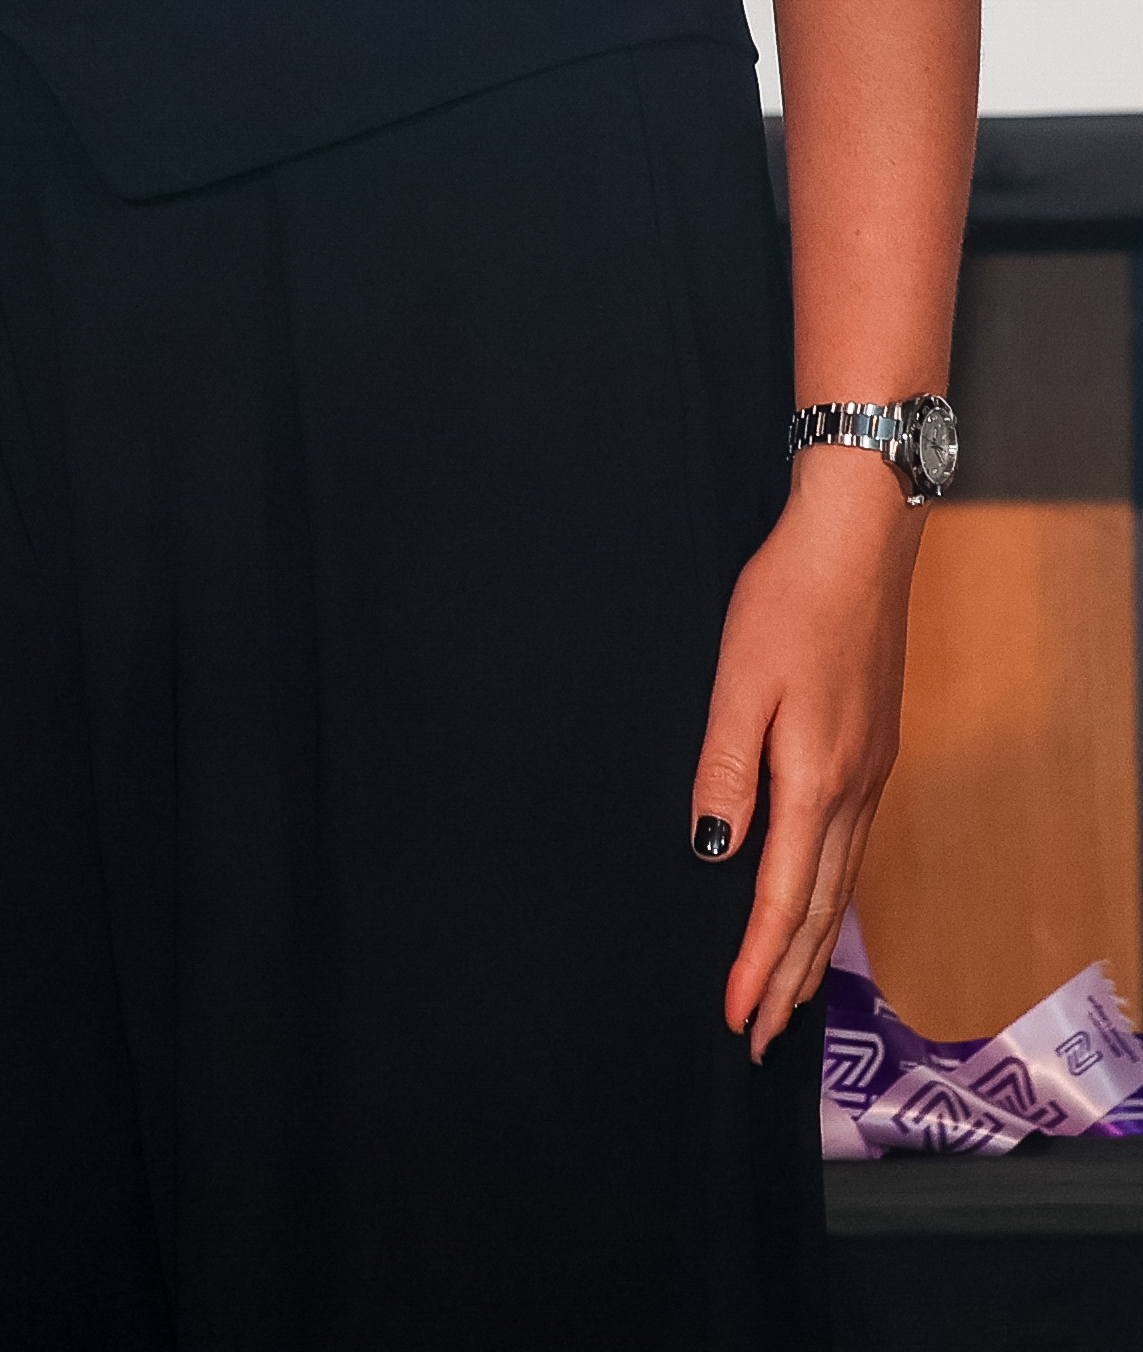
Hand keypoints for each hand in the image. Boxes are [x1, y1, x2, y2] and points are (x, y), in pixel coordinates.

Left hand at [695, 447, 922, 1055]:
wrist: (857, 547)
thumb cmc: (788, 604)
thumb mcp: (738, 681)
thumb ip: (725, 768)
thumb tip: (713, 849)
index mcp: (815, 780)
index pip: (782, 897)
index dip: (759, 963)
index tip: (736, 1016)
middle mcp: (853, 792)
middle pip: (822, 911)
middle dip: (791, 980)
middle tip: (759, 1037)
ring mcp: (869, 776)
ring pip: (842, 887)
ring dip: (814, 949)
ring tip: (788, 998)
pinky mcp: (870, 757)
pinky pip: (851, 853)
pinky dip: (832, 900)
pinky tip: (819, 911)